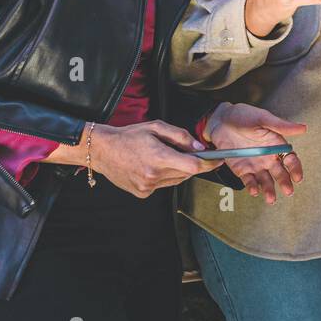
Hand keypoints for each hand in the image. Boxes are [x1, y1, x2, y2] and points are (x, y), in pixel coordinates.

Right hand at [87, 120, 220, 197]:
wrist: (102, 150)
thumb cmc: (128, 136)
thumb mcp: (156, 128)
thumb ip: (181, 136)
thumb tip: (199, 147)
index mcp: (159, 157)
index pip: (193, 166)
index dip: (209, 163)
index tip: (218, 160)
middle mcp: (154, 175)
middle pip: (187, 173)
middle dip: (193, 164)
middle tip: (191, 153)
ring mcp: (147, 186)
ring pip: (177, 180)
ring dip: (179, 170)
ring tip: (166, 157)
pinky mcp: (143, 192)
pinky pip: (164, 185)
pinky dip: (166, 176)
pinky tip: (154, 166)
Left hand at [205, 102, 306, 204]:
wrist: (220, 121)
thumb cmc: (242, 115)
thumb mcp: (263, 118)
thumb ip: (282, 126)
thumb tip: (303, 128)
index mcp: (276, 144)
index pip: (290, 159)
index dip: (295, 168)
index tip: (297, 177)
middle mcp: (268, 157)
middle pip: (280, 173)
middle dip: (285, 182)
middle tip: (288, 190)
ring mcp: (255, 164)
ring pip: (265, 180)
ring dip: (269, 189)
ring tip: (271, 198)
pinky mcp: (242, 170)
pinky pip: (249, 181)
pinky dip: (252, 187)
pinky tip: (255, 191)